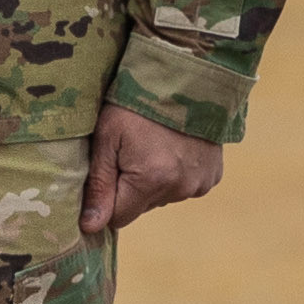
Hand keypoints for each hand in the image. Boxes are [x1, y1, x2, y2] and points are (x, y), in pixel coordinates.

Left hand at [82, 105, 225, 241]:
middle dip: (131, 187)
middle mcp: (179, 188)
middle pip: (141, 207)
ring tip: (155, 144)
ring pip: (163, 197)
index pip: (117, 218)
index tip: (109, 168)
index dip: (108, 197)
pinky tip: (176, 147)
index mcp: (150, 180)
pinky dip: (177, 173)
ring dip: (155, 180)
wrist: (188, 76)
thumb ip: (99, 184)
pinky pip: (185, 186)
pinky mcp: (213, 175)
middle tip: (132, 150)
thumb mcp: (108, 136)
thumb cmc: (138, 102)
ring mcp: (200, 182)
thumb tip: (89, 227)